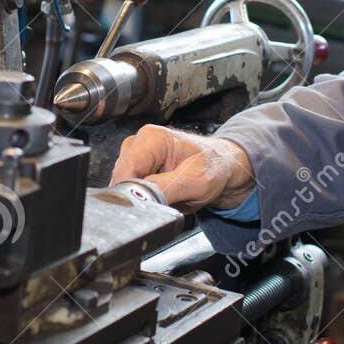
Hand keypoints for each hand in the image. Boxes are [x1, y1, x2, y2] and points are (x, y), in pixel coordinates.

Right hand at [108, 125, 254, 211]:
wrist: (222, 168)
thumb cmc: (214, 167)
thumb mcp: (196, 181)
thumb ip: (165, 189)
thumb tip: (138, 198)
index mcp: (152, 138)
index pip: (124, 171)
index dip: (133, 193)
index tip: (150, 205)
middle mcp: (138, 143)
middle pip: (121, 179)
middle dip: (140, 196)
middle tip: (167, 201)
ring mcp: (135, 156)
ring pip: (125, 187)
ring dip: (144, 198)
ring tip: (169, 196)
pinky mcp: (136, 168)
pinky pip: (132, 190)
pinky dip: (146, 197)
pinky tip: (163, 194)